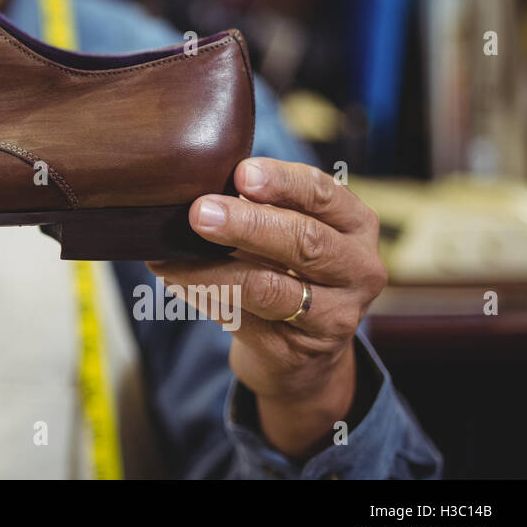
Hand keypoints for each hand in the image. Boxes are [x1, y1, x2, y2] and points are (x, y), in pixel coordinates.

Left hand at [146, 158, 386, 459]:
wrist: (305, 352)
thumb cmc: (288, 269)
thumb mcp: (292, 231)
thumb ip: (263, 207)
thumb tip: (198, 186)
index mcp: (356, 226)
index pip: (324, 194)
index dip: (282, 182)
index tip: (241, 174)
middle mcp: (357, 270)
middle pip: (305, 242)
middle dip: (247, 224)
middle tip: (200, 213)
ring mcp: (334, 317)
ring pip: (268, 289)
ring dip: (211, 269)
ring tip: (169, 257)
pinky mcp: (298, 351)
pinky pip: (243, 321)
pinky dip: (204, 296)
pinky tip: (175, 281)